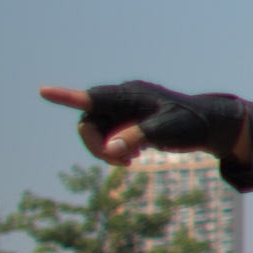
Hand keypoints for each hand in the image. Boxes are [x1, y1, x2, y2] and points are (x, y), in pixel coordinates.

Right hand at [39, 82, 252, 166]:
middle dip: (95, 144)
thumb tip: (110, 149)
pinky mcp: (129, 122)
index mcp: (130, 95)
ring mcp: (126, 110)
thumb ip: (136, 137)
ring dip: (105, 149)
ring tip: (128, 161)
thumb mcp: (165, 131)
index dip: (66, 96)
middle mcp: (124, 99)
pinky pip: (108, 136)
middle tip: (117, 161)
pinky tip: (131, 157)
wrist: (209, 126)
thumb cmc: (190, 123)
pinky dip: (113, 149)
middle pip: (89, 122)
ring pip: (97, 132)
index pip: (92, 97)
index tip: (43, 91)